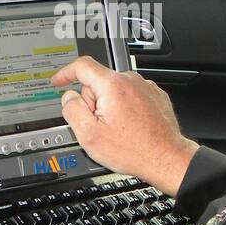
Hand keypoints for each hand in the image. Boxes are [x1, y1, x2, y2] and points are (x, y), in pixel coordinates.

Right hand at [51, 56, 197, 196]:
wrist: (165, 158)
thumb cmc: (133, 149)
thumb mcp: (89, 135)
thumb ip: (72, 110)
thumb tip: (68, 97)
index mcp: (112, 86)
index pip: (82, 66)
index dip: (66, 72)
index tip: (59, 81)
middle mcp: (130, 80)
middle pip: (98, 82)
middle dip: (93, 101)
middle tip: (101, 125)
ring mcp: (145, 87)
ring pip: (114, 90)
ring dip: (110, 106)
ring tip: (119, 130)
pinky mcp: (154, 95)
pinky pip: (131, 96)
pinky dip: (126, 108)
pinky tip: (131, 127)